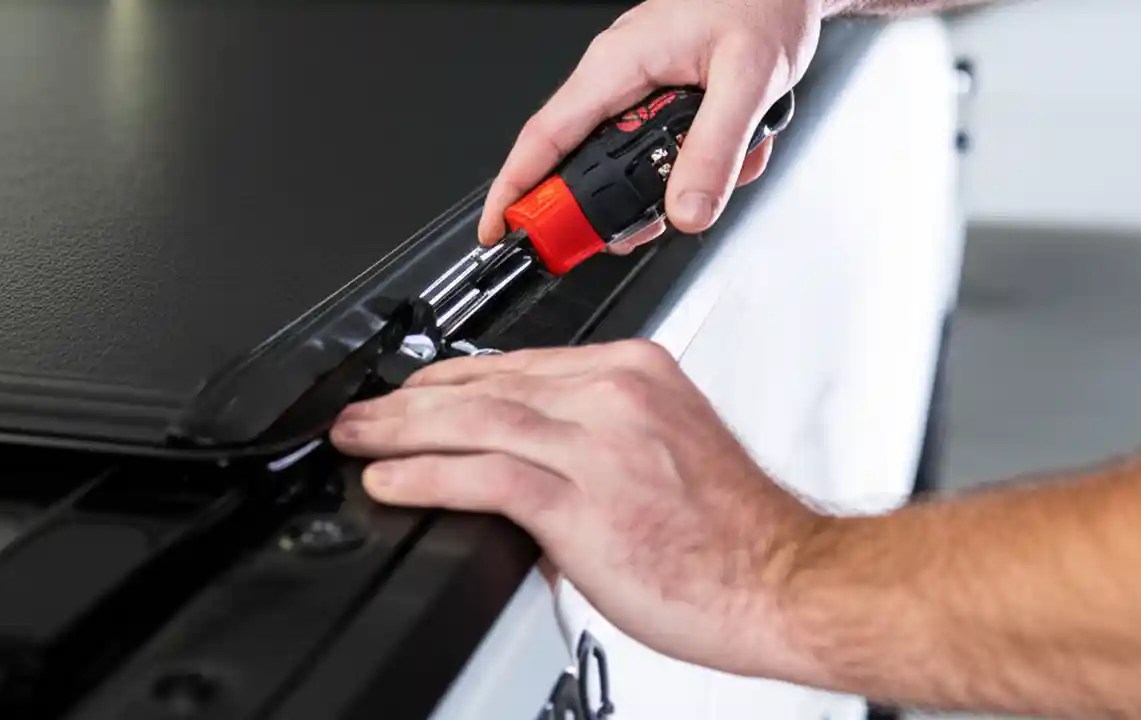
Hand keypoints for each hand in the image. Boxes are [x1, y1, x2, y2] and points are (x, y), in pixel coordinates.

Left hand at [330, 340, 827, 679]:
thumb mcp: (665, 448)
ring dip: (399, 430)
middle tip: (361, 414)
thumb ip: (598, 434)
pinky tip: (391, 481)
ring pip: (474, 419)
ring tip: (356, 440)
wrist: (784, 581)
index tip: (412, 394)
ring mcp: (599, 443)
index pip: (518, 363)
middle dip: (409, 400)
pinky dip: (427, 476)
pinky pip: (485, 475)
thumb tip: (524, 454)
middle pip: (485, 382)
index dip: (449, 380)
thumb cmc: (732, 531)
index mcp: (635, 372)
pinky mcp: (584, 499)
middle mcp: (615, 394)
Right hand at [478, 0, 822, 250]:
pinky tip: (731, 152)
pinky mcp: (658, 94)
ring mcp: (635, 85)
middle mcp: (617, 75)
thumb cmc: (763, 4)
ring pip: (626, 160)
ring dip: (668, 183)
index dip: (515, 190)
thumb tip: (686, 212)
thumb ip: (715, 152)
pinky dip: (694, 162)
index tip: (501, 229)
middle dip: (608, 208)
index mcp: (618, 65)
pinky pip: (658, 146)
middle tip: (636, 233)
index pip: (544, 138)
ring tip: (715, 178)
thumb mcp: (749, 81)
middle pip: (579, 161)